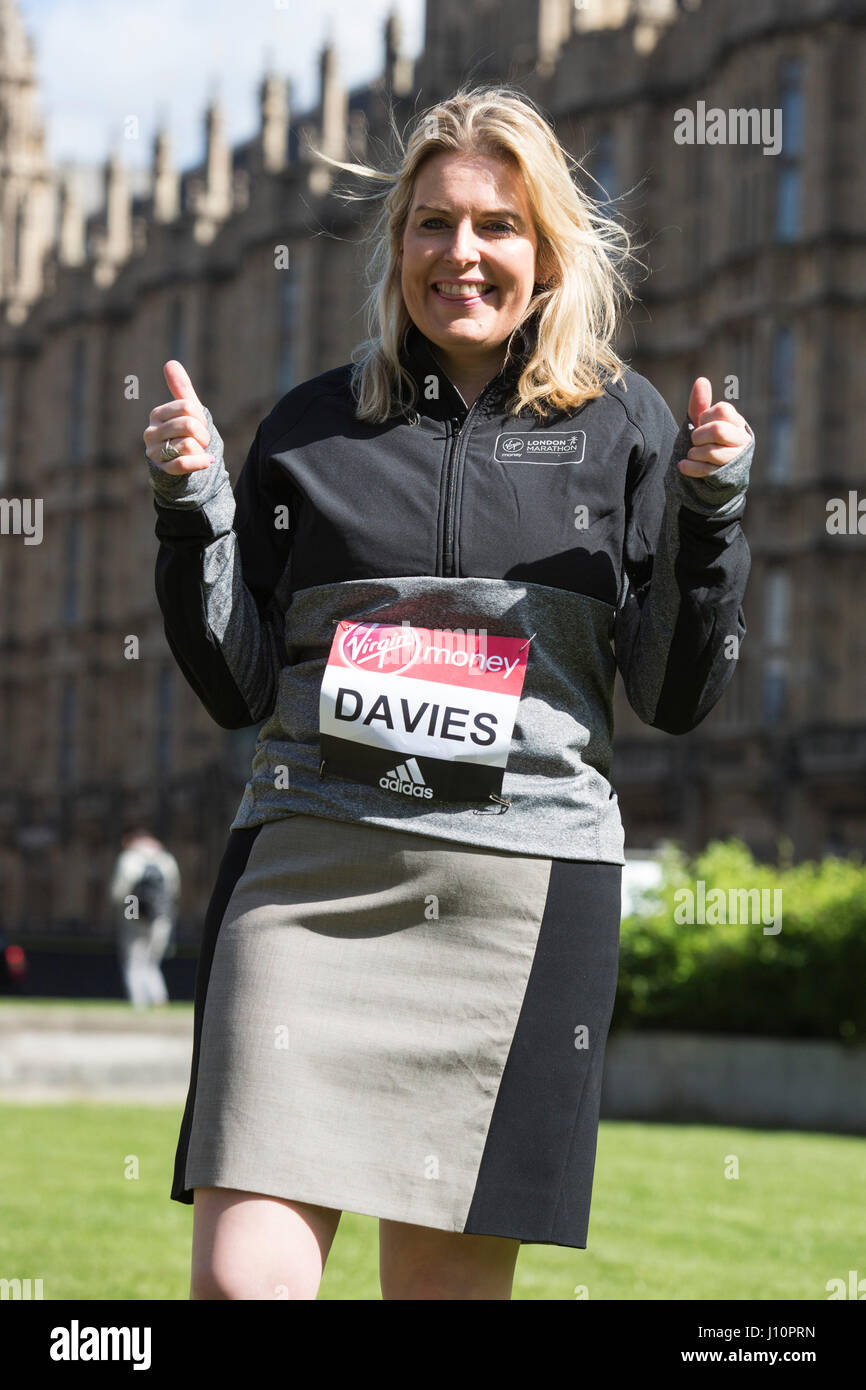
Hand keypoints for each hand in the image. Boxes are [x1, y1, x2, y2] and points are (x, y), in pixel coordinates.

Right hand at [143, 360, 212, 474]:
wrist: (183, 464)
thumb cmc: (185, 433)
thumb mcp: (186, 411)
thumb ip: (181, 388)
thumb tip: (170, 362)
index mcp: (157, 414)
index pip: (187, 407)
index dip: (201, 417)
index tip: (200, 426)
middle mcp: (151, 433)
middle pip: (189, 425)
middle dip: (203, 434)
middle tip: (201, 441)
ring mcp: (155, 452)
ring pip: (187, 444)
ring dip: (201, 449)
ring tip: (198, 451)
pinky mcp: (163, 470)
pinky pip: (184, 463)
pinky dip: (200, 463)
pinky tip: (207, 461)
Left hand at [678, 377, 750, 477]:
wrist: (713, 472)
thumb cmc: (708, 441)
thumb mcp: (703, 422)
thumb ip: (700, 403)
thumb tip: (701, 380)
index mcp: (737, 422)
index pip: (723, 410)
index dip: (706, 417)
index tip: (702, 423)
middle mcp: (741, 439)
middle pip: (718, 430)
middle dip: (699, 436)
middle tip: (696, 440)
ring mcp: (736, 458)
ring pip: (712, 452)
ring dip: (694, 452)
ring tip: (692, 453)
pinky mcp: (727, 476)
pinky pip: (706, 470)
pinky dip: (690, 467)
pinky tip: (683, 465)